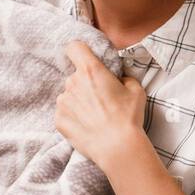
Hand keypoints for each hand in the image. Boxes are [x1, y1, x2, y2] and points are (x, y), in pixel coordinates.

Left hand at [55, 41, 149, 174]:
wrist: (117, 147)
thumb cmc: (128, 117)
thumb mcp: (136, 90)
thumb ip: (124, 78)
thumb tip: (118, 79)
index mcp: (91, 71)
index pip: (74, 48)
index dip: (79, 51)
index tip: (84, 58)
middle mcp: (72, 83)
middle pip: (75, 76)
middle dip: (85, 84)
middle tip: (100, 99)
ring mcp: (63, 102)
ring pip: (69, 95)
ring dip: (78, 101)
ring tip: (94, 116)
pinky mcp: (58, 119)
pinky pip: (64, 112)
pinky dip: (73, 117)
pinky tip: (87, 126)